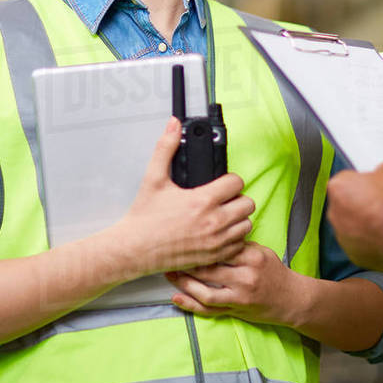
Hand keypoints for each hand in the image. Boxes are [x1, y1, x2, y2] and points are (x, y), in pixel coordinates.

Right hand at [109, 118, 254, 277]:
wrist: (135, 248)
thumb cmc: (145, 218)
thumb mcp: (153, 178)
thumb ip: (166, 147)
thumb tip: (173, 126)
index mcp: (202, 200)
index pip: (237, 182)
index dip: (229, 180)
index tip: (221, 183)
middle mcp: (213, 222)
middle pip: (247, 204)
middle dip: (237, 198)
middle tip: (224, 199)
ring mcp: (215, 241)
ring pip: (246, 225)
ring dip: (238, 218)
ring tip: (222, 215)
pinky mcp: (213, 256)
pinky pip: (239, 245)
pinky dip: (233, 238)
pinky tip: (219, 232)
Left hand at [166, 242, 296, 325]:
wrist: (292, 299)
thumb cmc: (275, 272)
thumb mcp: (262, 251)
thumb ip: (239, 244)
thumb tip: (213, 231)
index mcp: (252, 257)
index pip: (221, 247)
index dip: (200, 242)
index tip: (183, 236)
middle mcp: (245, 277)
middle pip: (209, 269)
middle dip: (186, 262)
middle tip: (169, 254)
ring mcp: (240, 296)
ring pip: (205, 291)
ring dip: (184, 283)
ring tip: (169, 273)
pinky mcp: (236, 311)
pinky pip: (209, 310)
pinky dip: (191, 305)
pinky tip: (176, 298)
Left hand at [325, 161, 382, 272]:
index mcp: (338, 187)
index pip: (348, 181)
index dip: (365, 184)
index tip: (378, 187)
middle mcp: (334, 212)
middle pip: (347, 205)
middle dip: (362, 206)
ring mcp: (342, 236)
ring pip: (353, 228)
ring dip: (366, 226)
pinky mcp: (353, 255)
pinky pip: (362, 246)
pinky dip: (372, 244)